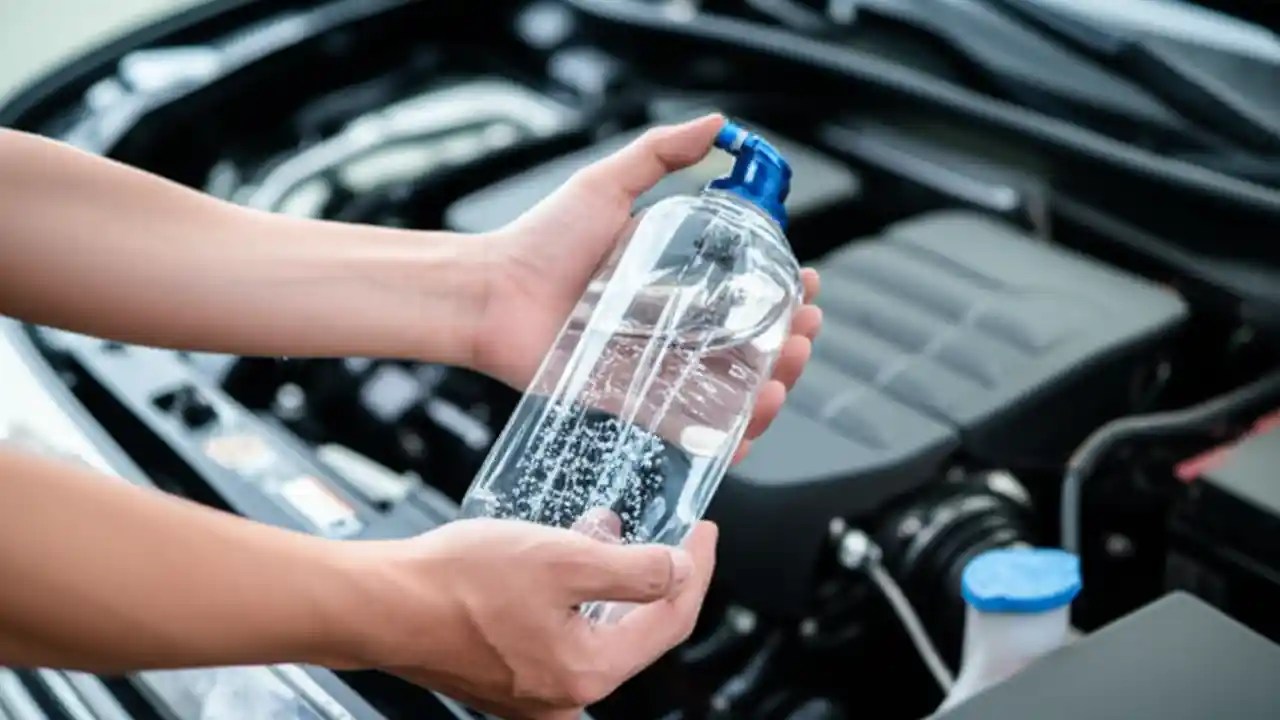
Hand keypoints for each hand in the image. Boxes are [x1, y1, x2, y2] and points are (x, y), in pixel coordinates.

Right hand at [349, 518, 717, 719]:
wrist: (378, 603)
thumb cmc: (458, 584)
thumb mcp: (563, 560)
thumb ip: (633, 570)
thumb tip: (679, 571)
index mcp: (588, 674)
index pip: (671, 621)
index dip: (696, 570)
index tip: (704, 532)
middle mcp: (564, 695)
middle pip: (638, 631)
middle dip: (655, 576)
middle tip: (668, 533)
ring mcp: (532, 691)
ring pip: (597, 630)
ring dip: (613, 582)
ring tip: (609, 533)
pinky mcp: (505, 674)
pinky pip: (560, 633)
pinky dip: (574, 596)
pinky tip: (562, 558)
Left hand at [470, 114, 821, 461]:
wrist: (488, 294)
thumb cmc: (537, 243)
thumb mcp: (604, 186)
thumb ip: (659, 155)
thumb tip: (718, 126)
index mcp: (673, 281)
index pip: (747, 292)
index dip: (785, 293)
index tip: (809, 287)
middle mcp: (670, 327)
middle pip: (750, 345)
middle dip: (790, 343)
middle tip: (804, 333)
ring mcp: (654, 369)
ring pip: (729, 389)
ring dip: (770, 388)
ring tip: (783, 375)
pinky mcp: (632, 405)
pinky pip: (687, 427)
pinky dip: (725, 436)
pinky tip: (751, 425)